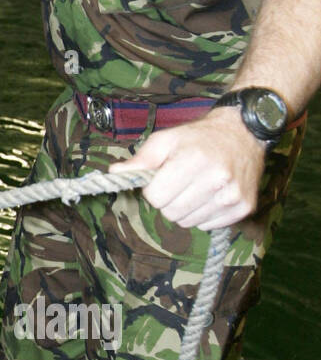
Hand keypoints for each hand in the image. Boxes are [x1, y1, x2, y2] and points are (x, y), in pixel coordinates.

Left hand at [108, 107, 264, 230]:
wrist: (244, 134)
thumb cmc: (199, 137)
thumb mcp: (166, 140)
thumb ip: (141, 160)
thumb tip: (114, 173)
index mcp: (194, 160)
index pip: (156, 197)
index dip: (154, 189)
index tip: (162, 177)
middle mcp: (217, 180)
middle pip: (171, 213)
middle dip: (168, 200)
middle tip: (179, 182)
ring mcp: (232, 197)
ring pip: (188, 223)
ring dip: (185, 209)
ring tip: (196, 187)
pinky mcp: (244, 208)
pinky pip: (208, 226)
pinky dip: (204, 214)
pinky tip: (211, 194)